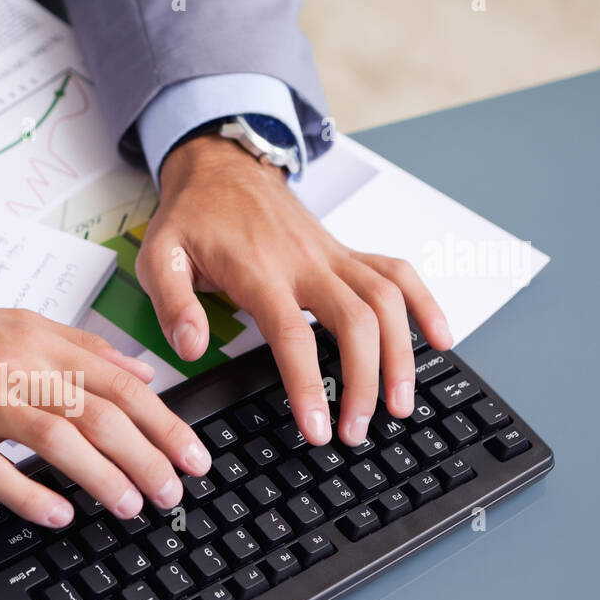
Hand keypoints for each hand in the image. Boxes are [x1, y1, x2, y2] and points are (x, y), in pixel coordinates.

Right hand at [0, 299, 211, 527]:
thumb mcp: (16, 326)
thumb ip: (82, 349)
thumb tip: (141, 372)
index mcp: (37, 341)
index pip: (117, 383)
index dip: (162, 422)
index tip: (192, 454)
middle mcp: (14, 367)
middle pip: (96, 412)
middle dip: (146, 455)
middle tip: (174, 490)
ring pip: (54, 438)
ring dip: (100, 475)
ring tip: (132, 504)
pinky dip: (29, 492)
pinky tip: (59, 514)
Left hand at [137, 134, 453, 446]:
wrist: (222, 167)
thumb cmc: (192, 216)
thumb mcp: (159, 255)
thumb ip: (172, 303)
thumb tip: (192, 348)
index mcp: (259, 271)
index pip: (293, 335)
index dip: (309, 386)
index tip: (318, 429)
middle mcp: (306, 262)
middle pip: (357, 321)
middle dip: (366, 382)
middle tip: (357, 431)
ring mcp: (333, 256)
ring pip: (388, 300)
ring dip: (402, 354)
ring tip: (401, 406)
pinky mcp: (347, 252)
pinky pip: (397, 274)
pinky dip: (425, 305)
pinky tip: (441, 340)